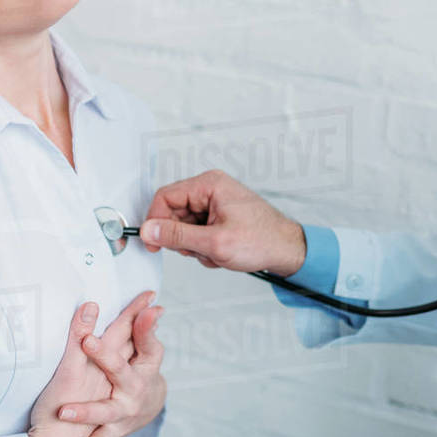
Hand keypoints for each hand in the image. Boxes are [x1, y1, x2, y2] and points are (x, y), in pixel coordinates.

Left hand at [26, 291, 154, 436]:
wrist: (148, 407)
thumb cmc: (141, 368)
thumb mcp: (144, 347)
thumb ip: (143, 327)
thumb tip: (152, 301)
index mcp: (145, 363)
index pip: (146, 340)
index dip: (144, 326)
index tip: (145, 307)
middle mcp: (136, 387)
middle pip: (121, 370)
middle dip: (106, 356)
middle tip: (88, 341)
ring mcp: (125, 411)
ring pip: (105, 411)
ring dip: (86, 411)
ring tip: (65, 412)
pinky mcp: (113, 431)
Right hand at [139, 169, 305, 275]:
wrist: (287, 249)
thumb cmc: (262, 240)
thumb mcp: (214, 242)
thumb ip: (177, 236)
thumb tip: (149, 231)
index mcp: (209, 184)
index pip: (165, 197)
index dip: (155, 221)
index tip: (153, 242)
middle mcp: (211, 188)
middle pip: (173, 212)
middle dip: (182, 237)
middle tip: (197, 250)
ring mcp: (215, 202)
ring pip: (184, 225)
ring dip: (195, 245)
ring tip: (215, 251)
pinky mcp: (218, 215)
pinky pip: (197, 231)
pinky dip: (204, 246)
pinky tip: (221, 252)